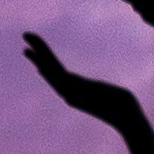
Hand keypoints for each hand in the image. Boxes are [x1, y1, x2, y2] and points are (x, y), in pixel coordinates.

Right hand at [24, 31, 143, 127]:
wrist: (127, 116)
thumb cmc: (122, 106)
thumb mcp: (106, 93)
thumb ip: (99, 91)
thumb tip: (105, 90)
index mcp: (75, 91)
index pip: (56, 74)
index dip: (45, 64)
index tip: (35, 55)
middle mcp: (70, 94)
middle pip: (50, 71)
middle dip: (38, 54)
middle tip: (26, 38)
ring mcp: (72, 94)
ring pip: (51, 73)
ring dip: (39, 59)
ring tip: (25, 48)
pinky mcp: (78, 93)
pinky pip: (60, 80)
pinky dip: (50, 71)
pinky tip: (39, 66)